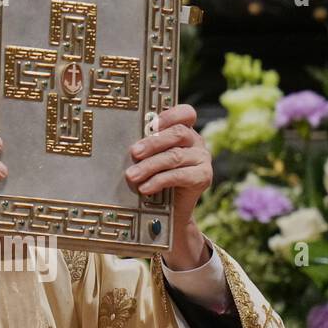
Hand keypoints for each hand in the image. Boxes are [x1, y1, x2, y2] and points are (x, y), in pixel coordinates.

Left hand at [124, 103, 212, 269]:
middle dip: (153, 143)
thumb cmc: (154, 181)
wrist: (169, 214)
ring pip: (175, 156)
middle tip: (133, 153)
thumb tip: (124, 141)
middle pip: (177, 134)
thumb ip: (145, 148)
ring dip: (150, 165)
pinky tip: (145, 188)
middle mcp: (196, 142)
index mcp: (184, 131)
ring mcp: (202, 159)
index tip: (152, 123)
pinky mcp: (204, 177)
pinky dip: (159, 181)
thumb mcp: (149, 160)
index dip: (170, 115)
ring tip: (132, 175)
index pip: (186, 113)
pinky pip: (180, 175)